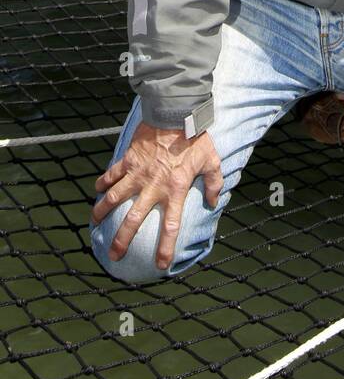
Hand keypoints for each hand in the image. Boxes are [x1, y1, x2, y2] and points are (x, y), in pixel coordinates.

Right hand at [90, 122, 223, 270]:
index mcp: (175, 189)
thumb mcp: (212, 161)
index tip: (160, 264)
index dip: (165, 247)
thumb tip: (213, 201)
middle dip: (122, 240)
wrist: (175, 113)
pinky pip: (111, 174)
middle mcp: (153, 186)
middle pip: (134, 219)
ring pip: (114, 198)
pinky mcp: (128, 159)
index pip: (170, 225)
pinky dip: (102, 182)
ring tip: (95, 223)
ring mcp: (137, 173)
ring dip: (102, 212)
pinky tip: (96, 190)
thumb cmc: (195, 138)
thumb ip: (214, 183)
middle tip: (114, 255)